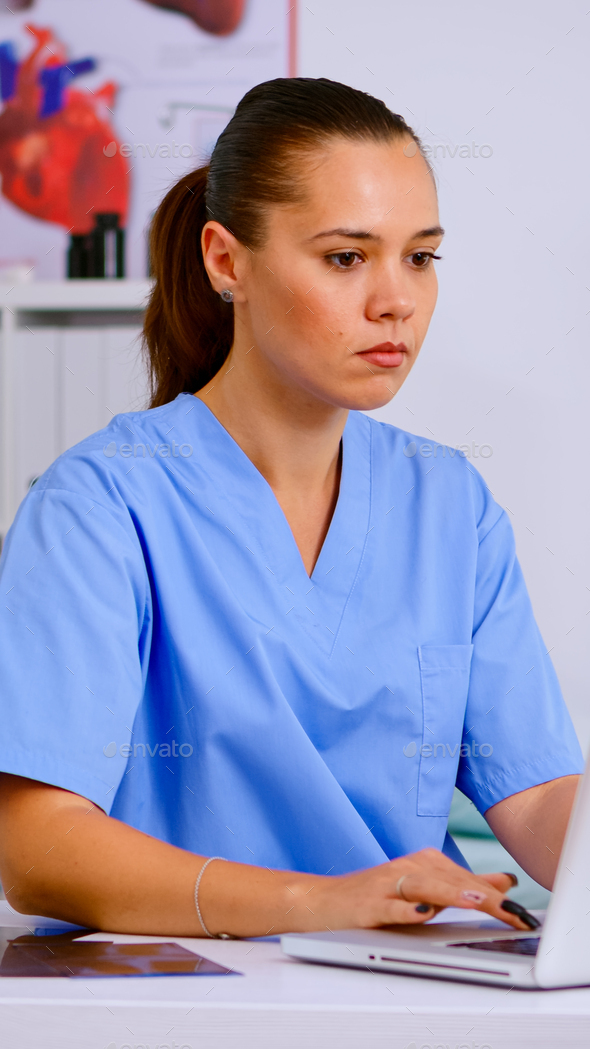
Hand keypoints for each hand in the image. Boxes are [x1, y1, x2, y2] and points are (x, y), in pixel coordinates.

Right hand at [309, 848, 534, 932]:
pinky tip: (420, 913)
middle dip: (485, 900)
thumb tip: (505, 883)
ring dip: (451, 894)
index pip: (467, 881)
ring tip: (477, 902)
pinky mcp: (367, 905)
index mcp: (425, 863)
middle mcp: (408, 868)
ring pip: (424, 887)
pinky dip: (404, 910)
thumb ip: (463, 886)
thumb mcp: (424, 890)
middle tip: (515, 915)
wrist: (324, 901)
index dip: (497, 899)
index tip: (523, 915)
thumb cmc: (376, 898)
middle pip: (451, 883)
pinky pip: (388, 907)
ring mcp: (387, 886)